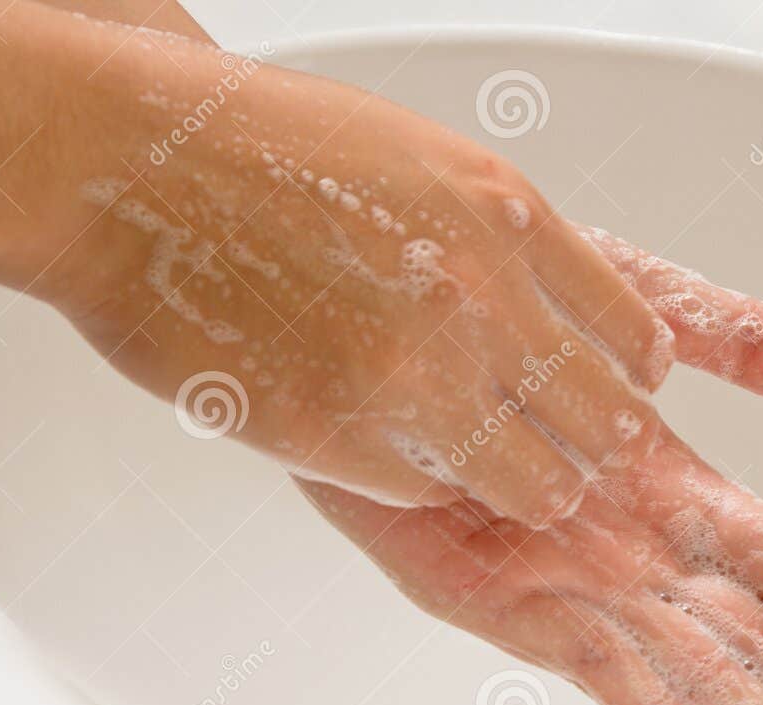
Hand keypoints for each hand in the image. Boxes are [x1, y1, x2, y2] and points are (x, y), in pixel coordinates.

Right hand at [48, 28, 678, 526]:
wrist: (129, 168)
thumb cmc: (260, 152)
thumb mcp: (423, 162)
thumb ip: (504, 243)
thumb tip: (558, 320)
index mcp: (506, 218)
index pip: (631, 333)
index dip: (634, 375)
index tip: (630, 389)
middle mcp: (477, 301)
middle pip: (605, 426)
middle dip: (599, 447)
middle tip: (582, 454)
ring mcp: (414, 378)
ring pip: (536, 484)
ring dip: (530, 487)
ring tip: (511, 478)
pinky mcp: (346, 441)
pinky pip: (433, 494)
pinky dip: (427, 482)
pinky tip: (397, 445)